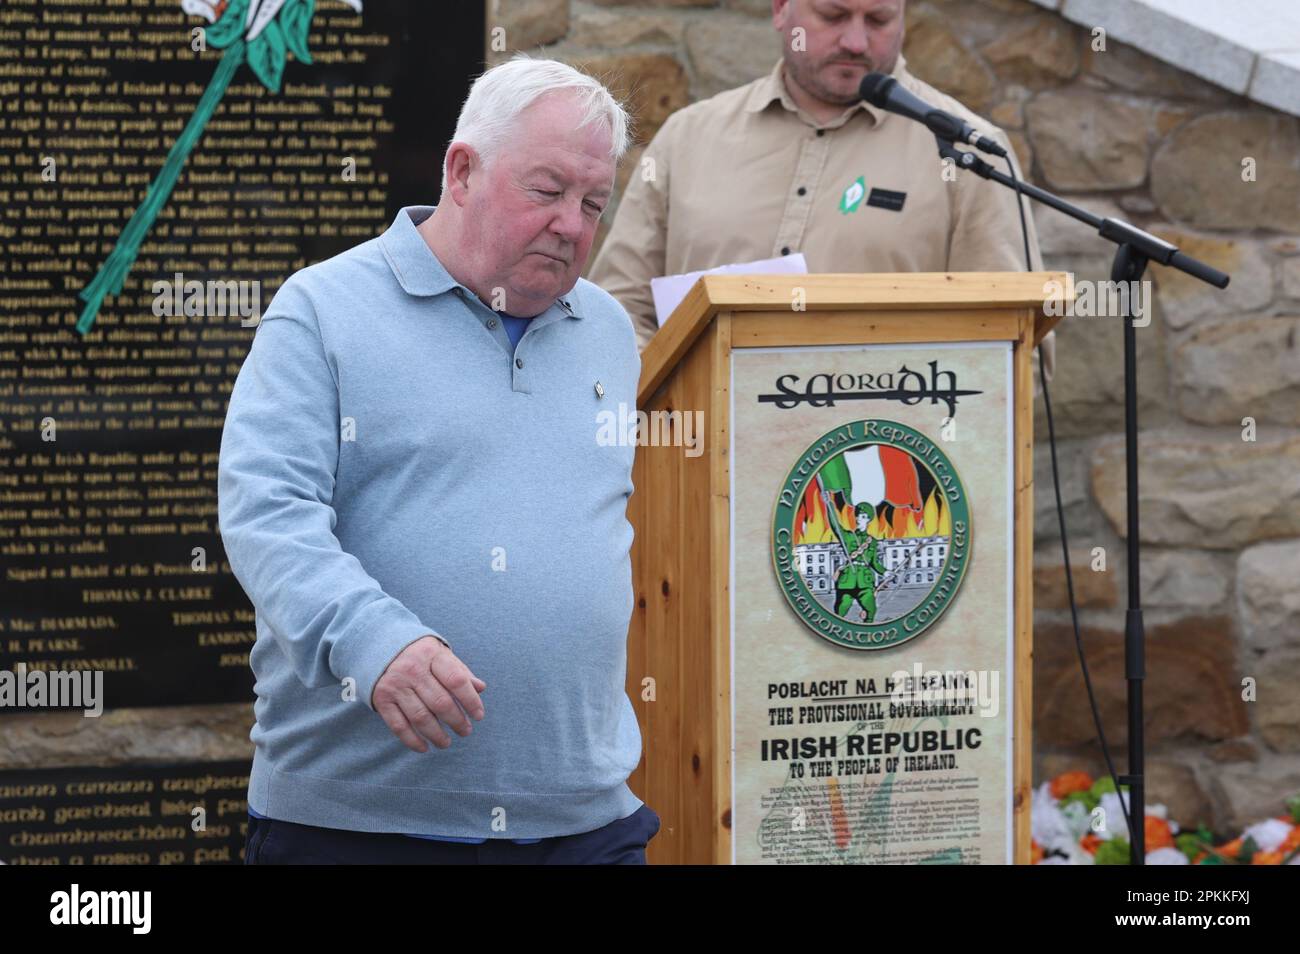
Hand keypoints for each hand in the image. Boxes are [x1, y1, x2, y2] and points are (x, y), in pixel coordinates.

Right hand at [372, 636, 485, 752]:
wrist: (379, 646)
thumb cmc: (420, 655)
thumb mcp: (441, 655)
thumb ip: (460, 672)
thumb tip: (481, 688)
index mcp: (432, 655)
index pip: (456, 681)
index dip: (471, 701)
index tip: (479, 716)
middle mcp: (412, 669)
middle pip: (440, 702)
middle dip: (456, 721)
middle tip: (465, 731)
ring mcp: (395, 685)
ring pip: (421, 717)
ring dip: (436, 735)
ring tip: (446, 743)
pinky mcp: (381, 699)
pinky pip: (399, 726)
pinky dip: (412, 740)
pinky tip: (424, 747)